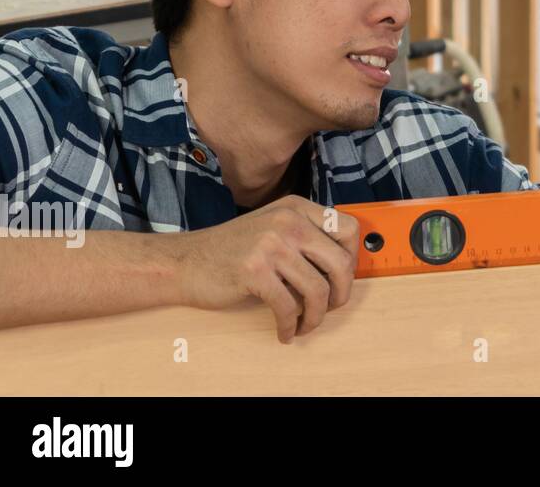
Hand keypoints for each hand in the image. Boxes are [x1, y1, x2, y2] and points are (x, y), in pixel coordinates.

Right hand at [175, 195, 359, 343]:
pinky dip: (290, 326)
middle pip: (340, 263)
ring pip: (318, 290)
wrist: (185, 261)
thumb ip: (306, 235)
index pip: (349, 229)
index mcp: (297, 208)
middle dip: (341, 293)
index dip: (353, 258)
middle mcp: (288, 222)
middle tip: (330, 307)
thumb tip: (345, 266)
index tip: (341, 277)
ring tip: (305, 324)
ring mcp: (271, 245)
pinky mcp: (254, 271)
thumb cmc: (232, 250)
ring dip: (315, 316)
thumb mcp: (273, 227)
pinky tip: (285, 331)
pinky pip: (288, 307)